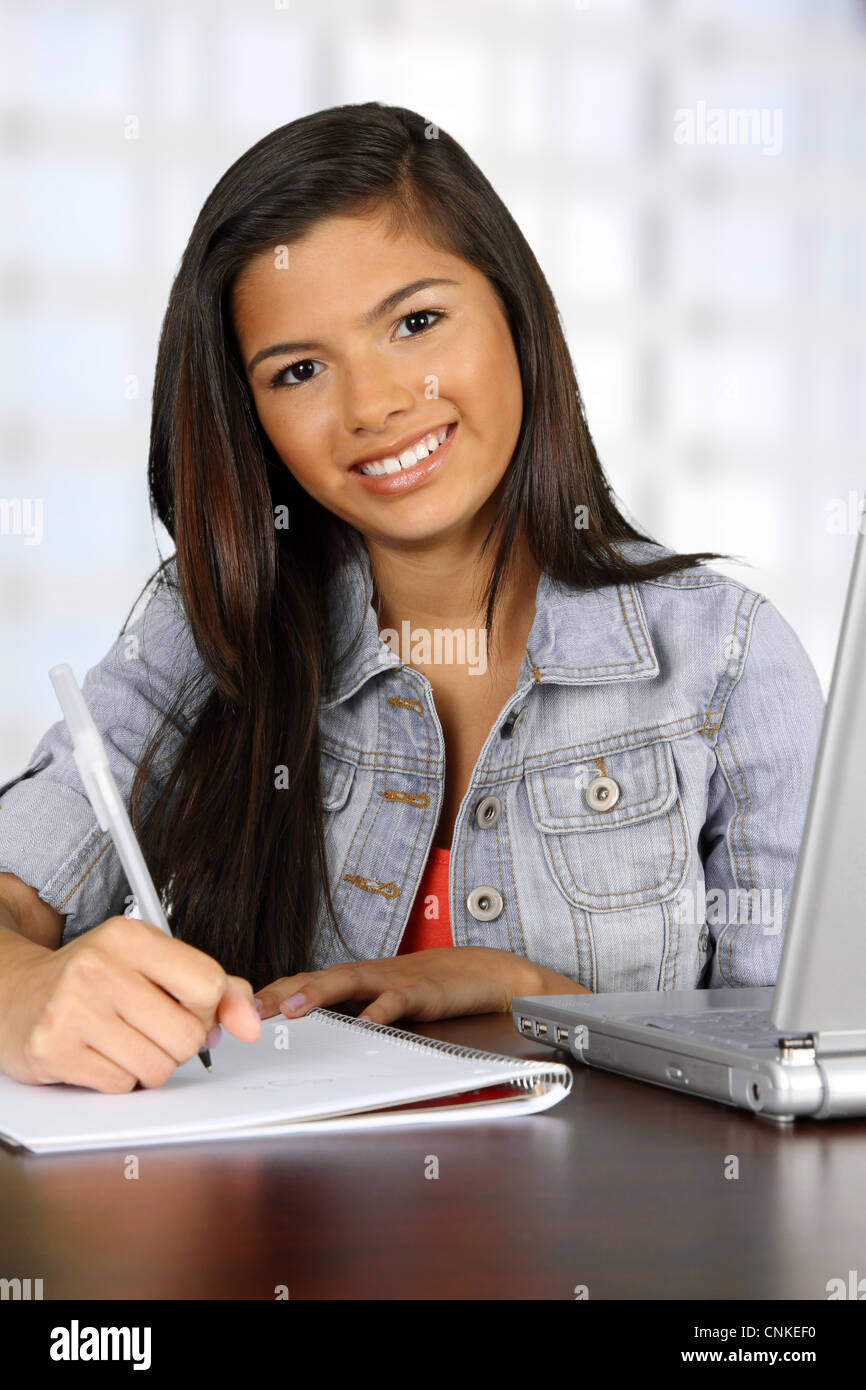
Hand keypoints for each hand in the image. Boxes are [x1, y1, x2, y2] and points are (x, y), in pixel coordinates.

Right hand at [0, 916, 260, 1091]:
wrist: (15, 994)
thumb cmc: (94, 979)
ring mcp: (73, 1009)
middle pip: (187, 1035)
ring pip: (157, 1067)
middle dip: (177, 1042)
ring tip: (122, 1040)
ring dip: (147, 1064)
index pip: (208, 983)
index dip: (206, 1008)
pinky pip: (121, 1086)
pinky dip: (117, 1079)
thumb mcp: (152, 964)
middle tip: (148, 1028)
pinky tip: (98, 1054)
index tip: (187, 1008)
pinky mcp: (54, 1050)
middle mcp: (99, 967)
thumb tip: (252, 1023)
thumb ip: (214, 986)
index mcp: (130, 936)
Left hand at [255, 946, 565, 1025]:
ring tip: (291, 1009)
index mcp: (359, 979)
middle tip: (251, 1009)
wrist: (485, 973)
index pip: (308, 980)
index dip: (275, 992)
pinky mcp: (424, 991)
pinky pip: (398, 1000)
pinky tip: (366, 1023)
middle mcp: (370, 974)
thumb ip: (355, 1013)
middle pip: (318, 976)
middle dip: (282, 991)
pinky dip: (380, 1010)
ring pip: (349, 980)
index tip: (241, 1008)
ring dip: (317, 993)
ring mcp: (395, 979)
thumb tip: (316, 1035)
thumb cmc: (433, 989)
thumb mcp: (387, 1001)